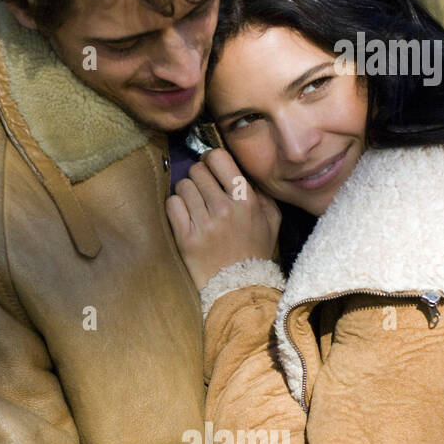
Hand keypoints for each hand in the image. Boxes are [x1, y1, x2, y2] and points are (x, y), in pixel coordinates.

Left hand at [164, 148, 280, 290]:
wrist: (240, 286)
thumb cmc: (256, 249)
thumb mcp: (271, 218)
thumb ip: (258, 190)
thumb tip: (236, 167)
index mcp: (246, 200)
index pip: (218, 158)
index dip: (210, 159)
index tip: (210, 167)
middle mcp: (224, 209)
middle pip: (197, 170)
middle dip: (198, 176)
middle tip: (202, 188)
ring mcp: (204, 224)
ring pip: (183, 186)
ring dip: (187, 191)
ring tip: (195, 203)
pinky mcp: (186, 238)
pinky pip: (172, 205)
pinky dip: (176, 206)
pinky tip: (185, 214)